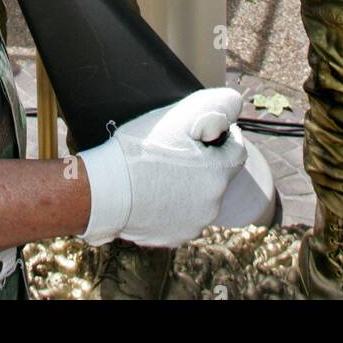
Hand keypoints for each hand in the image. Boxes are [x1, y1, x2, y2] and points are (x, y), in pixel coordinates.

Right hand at [77, 88, 246, 246]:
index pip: (237, 150)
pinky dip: (171, 203)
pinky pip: (180, 214)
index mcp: (218, 175)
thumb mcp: (182, 114)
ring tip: (160, 169)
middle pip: (217, 174)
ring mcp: (192, 224)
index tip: (202, 130)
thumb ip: (218, 105)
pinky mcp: (172, 236)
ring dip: (188, 182)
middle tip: (174, 147)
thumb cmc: (142, 149)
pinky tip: (151, 190)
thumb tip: (235, 107)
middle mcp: (212, 205)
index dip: (222, 135)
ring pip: (199, 196)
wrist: (105, 190)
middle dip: (203, 160)